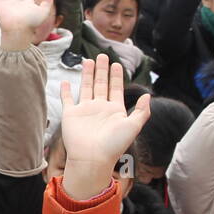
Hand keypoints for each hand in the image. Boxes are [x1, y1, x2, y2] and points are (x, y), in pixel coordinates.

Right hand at [58, 54, 151, 200]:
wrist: (92, 158)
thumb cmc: (113, 145)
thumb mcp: (133, 126)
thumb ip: (142, 111)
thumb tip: (147, 95)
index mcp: (115, 110)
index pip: (116, 88)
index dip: (116, 76)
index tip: (117, 64)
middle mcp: (100, 108)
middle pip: (101, 84)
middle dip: (102, 70)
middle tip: (102, 56)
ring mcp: (85, 111)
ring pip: (86, 87)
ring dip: (87, 75)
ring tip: (88, 60)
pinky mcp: (71, 115)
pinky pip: (67, 99)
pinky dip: (65, 91)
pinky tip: (65, 81)